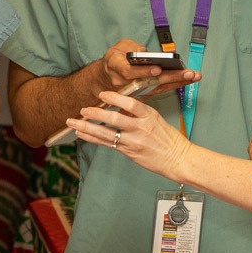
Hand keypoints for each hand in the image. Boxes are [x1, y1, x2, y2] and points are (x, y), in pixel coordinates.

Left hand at [66, 89, 191, 180]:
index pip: (130, 104)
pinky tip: (82, 134)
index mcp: (149, 116)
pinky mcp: (129, 152)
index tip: (103, 94)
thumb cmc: (169, 139)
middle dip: (95, 113)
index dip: (115, 98)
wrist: (178, 159)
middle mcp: (141, 128)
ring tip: (73, 122)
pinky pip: (107, 144)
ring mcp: (134, 141)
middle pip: (114, 118)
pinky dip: (92, 138)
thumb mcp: (156, 119)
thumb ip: (138, 113)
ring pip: (106, 132)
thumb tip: (119, 106)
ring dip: (87, 127)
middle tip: (83, 109)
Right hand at [100, 39, 199, 96]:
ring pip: (158, 87)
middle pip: (150, 81)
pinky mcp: (144, 94)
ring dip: (177, 82)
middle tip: (188, 73)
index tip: (157, 69)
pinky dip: (174, 84)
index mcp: (117, 68)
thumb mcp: (118, 48)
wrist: (105, 77)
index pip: (130, 72)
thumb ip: (132, 49)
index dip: (144, 72)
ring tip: (194, 76)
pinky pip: (161, 90)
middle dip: (171, 77)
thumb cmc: (114, 60)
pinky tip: (188, 80)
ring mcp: (135, 91)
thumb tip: (149, 55)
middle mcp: (126, 83)